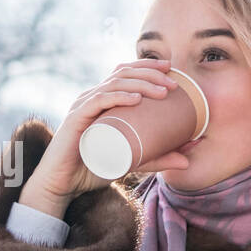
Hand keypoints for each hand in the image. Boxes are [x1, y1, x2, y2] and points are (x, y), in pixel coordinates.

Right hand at [19, 58, 195, 216]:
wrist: (63, 184)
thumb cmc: (93, 168)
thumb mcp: (132, 161)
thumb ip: (157, 159)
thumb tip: (186, 162)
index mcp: (102, 101)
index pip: (124, 73)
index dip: (146, 66)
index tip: (171, 68)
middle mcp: (92, 98)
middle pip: (123, 74)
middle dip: (150, 73)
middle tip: (174, 83)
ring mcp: (83, 106)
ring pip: (114, 84)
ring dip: (141, 84)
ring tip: (164, 91)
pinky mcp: (77, 119)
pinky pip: (99, 101)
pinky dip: (118, 97)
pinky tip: (136, 99)